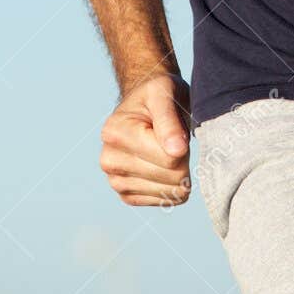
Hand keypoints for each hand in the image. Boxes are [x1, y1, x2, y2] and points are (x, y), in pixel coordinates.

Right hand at [99, 71, 190, 207]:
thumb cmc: (157, 95)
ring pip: (168, 192)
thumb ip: (169, 121)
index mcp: (115, 133)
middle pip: (170, 176)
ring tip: (168, 151)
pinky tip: (166, 167)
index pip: (169, 158)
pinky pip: (162, 200)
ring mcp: (115, 180)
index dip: (183, 145)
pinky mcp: (126, 195)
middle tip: (174, 140)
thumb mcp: (164, 93)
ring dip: (179, 173)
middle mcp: (109, 160)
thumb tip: (177, 151)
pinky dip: (172, 186)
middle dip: (183, 159)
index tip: (176, 130)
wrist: (144, 105)